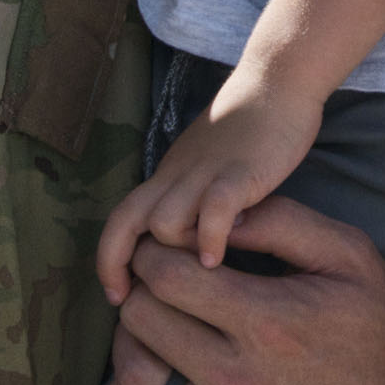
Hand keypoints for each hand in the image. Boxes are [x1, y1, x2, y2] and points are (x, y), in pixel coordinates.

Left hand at [97, 192, 384, 384]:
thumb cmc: (378, 326)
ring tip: (148, 323)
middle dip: (142, 291)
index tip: (162, 247)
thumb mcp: (348, 254)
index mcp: (269, 323)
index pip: (166, 277)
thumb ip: (280, 221)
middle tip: (156, 282)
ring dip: (129, 341)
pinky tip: (140, 378)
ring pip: (134, 378)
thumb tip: (213, 211)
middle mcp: (241, 384)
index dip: (154, 252)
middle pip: (144, 322)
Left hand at [104, 79, 324, 280]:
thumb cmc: (246, 132)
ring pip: (163, 223)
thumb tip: (184, 248)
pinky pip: (212, 210)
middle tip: (132, 301)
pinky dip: (210, 239)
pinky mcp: (239, 171)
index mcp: (167, 178)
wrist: (275, 84)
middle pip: (126, 223)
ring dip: (176, 252)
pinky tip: (219, 257)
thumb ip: (191, 201)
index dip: (108, 260)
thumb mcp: (205, 168)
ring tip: (197, 271)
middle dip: (120, 265)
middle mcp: (176, 177)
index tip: (116, 295)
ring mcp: (205, 173)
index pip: (118, 220)